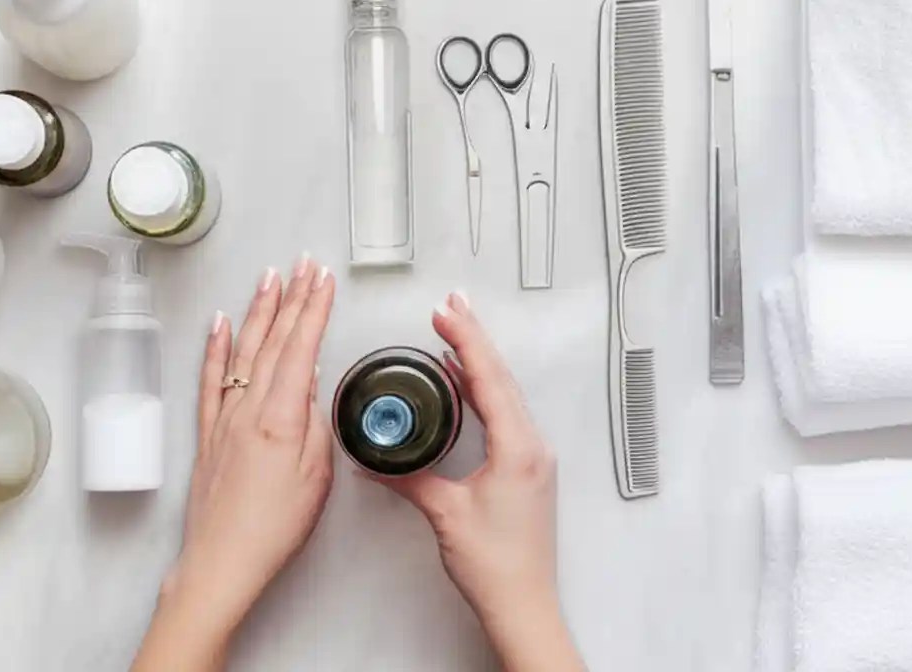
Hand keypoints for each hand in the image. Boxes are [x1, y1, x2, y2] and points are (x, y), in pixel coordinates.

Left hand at [133, 257, 335, 671]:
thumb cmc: (274, 527)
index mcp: (280, 416)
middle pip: (273, 340)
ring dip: (259, 310)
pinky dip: (216, 346)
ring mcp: (224, 417)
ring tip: (271, 277)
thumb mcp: (316, 475)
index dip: (314, 309)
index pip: (300, 348)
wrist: (223, 560)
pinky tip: (221, 322)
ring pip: (243, 350)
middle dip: (292, 297)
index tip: (324, 280)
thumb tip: (309, 382)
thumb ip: (314, 422)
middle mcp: (248, 407)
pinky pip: (210, 378)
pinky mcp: (208, 432)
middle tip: (305, 265)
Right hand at [373, 292, 581, 671]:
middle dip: (473, 339)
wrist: (522, 603)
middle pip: (501, 378)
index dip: (465, 341)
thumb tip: (378, 460)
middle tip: (450, 308)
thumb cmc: (496, 566)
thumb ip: (409, 479)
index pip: (489, 379)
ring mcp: (533, 457)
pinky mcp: (526, 470)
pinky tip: (466, 385)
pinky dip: (484, 391)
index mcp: (519, 448)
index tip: (446, 314)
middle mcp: (532, 447)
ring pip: (505, 394)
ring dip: (478, 362)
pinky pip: (506, 415)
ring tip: (453, 334)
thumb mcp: (445, 513)